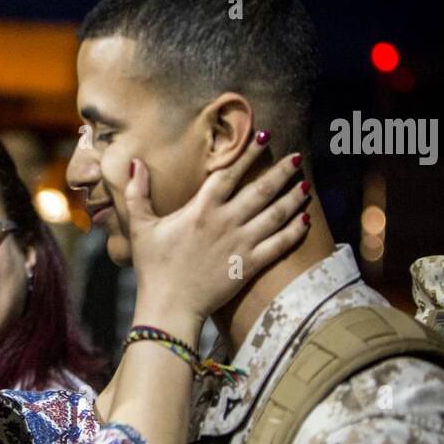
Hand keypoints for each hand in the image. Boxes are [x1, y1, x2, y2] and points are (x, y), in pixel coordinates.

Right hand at [126, 133, 309, 321]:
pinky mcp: (250, 266)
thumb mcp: (140, 227)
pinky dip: (295, 231)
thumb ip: (138, 193)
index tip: (264, 136)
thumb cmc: (153, 267)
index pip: (229, 173)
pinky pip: (279, 245)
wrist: (169, 307)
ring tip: (306, 183)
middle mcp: (225, 222)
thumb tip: (137, 163)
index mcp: (200, 209)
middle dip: (281, 171)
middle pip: (261, 190)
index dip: (248, 153)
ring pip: (276, 214)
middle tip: (297, 157)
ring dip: (293, 197)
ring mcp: (241, 244)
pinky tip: (306, 219)